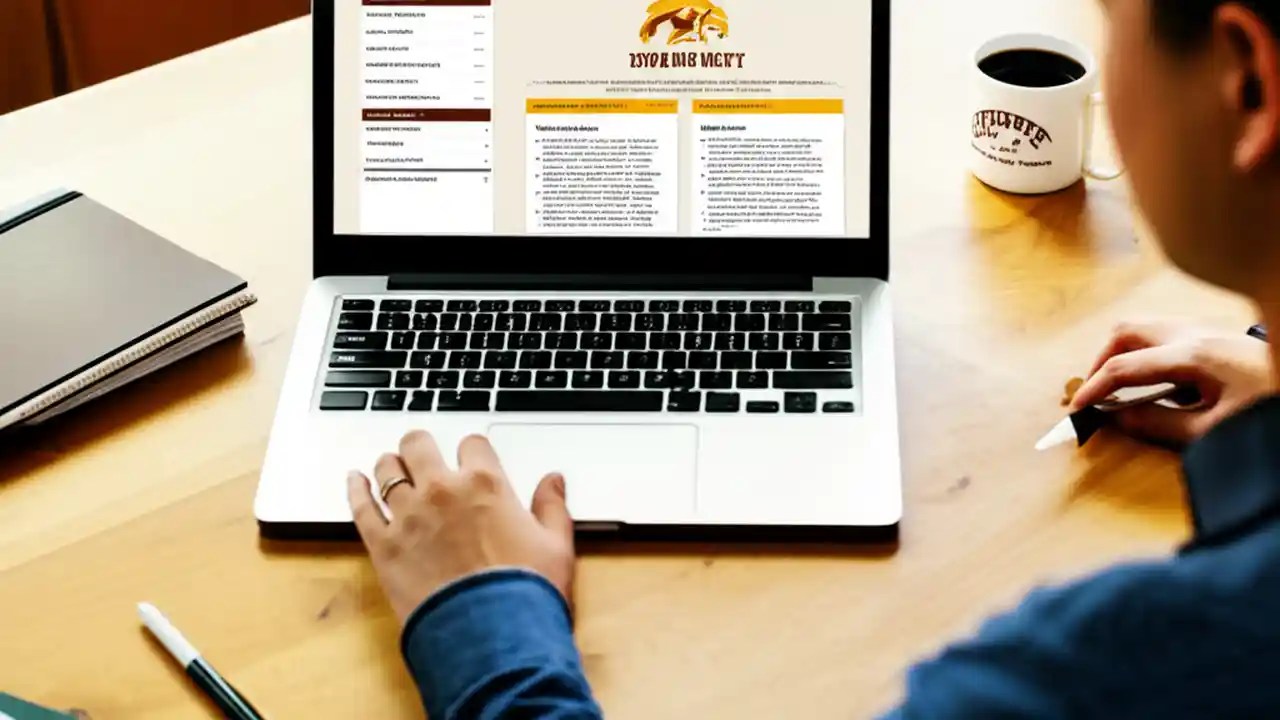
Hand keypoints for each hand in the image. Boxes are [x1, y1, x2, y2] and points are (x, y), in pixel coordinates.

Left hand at [346, 430, 575, 625]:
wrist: (491, 636)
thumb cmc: (526, 592)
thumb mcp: (556, 545)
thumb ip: (552, 506)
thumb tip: (553, 480)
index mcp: (485, 484)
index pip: (472, 444)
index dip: (472, 450)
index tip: (472, 460)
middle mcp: (442, 491)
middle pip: (419, 445)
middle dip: (421, 446)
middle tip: (422, 453)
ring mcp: (408, 516)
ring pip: (388, 470)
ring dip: (391, 465)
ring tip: (393, 467)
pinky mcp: (383, 546)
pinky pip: (361, 507)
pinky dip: (356, 489)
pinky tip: (355, 480)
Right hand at [1069, 320, 1274, 445]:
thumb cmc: (1267, 410)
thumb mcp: (1213, 430)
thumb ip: (1160, 424)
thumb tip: (1120, 418)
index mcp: (1192, 356)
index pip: (1124, 367)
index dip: (1094, 388)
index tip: (1078, 410)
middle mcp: (1195, 335)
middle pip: (1127, 331)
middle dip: (1102, 360)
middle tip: (1097, 392)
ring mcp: (1208, 332)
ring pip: (1146, 327)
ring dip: (1124, 352)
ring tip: (1121, 386)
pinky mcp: (1219, 339)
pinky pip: (1167, 334)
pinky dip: (1147, 352)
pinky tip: (1158, 382)